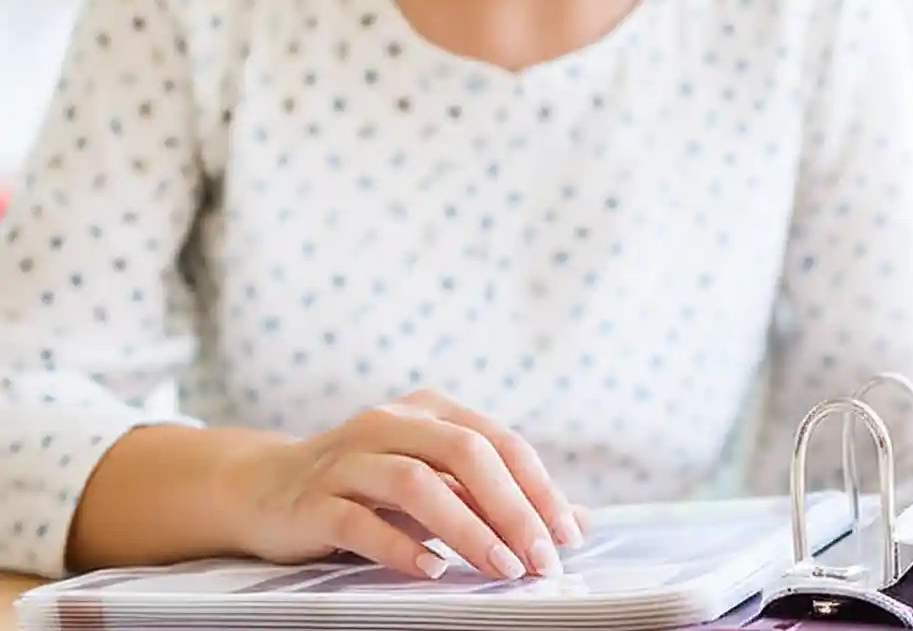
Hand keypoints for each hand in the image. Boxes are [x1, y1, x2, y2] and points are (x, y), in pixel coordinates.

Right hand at [218, 389, 585, 579]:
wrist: (266, 489)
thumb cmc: (369, 489)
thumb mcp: (439, 486)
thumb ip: (499, 499)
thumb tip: (577, 524)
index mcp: (429, 412)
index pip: (499, 442)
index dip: (538, 488)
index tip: (567, 536)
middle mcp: (390, 423)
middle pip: (465, 453)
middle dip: (511, 508)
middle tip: (539, 559)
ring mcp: (348, 459)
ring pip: (416, 483)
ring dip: (466, 528)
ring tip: (500, 567)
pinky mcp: (313, 500)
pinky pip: (360, 520)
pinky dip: (400, 545)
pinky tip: (432, 569)